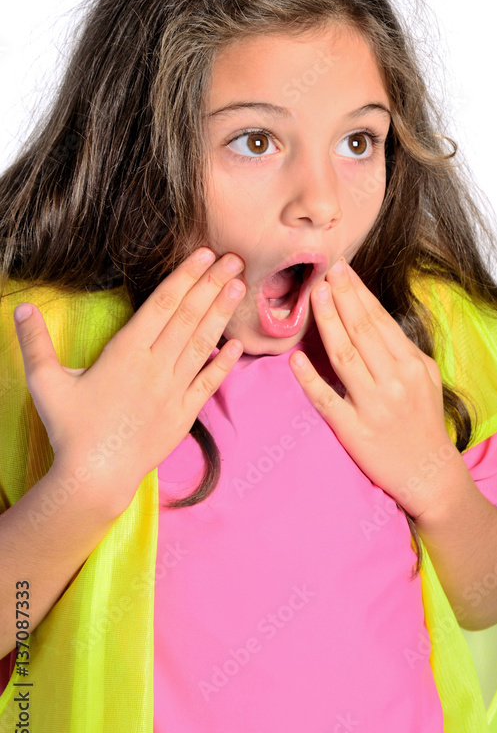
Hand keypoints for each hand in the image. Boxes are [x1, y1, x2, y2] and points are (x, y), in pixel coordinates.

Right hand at [12, 249, 246, 515]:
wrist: (95, 478)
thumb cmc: (69, 430)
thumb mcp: (46, 382)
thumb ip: (35, 343)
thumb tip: (22, 307)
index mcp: (125, 353)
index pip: (162, 305)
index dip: (185, 277)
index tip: (204, 255)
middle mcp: (154, 366)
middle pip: (188, 317)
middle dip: (212, 284)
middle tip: (235, 258)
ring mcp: (173, 390)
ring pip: (201, 344)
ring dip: (222, 313)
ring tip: (239, 286)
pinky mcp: (184, 414)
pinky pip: (208, 383)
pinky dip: (224, 363)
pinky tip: (237, 344)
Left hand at [289, 257, 455, 517]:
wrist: (430, 473)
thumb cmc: (424, 421)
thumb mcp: (427, 378)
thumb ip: (402, 348)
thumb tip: (373, 316)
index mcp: (412, 365)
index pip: (380, 321)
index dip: (359, 293)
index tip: (342, 269)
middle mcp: (395, 381)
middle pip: (362, 331)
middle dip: (342, 296)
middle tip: (326, 270)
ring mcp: (374, 406)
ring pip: (344, 356)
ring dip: (327, 322)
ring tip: (313, 295)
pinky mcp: (354, 431)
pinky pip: (327, 400)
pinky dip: (310, 378)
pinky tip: (296, 358)